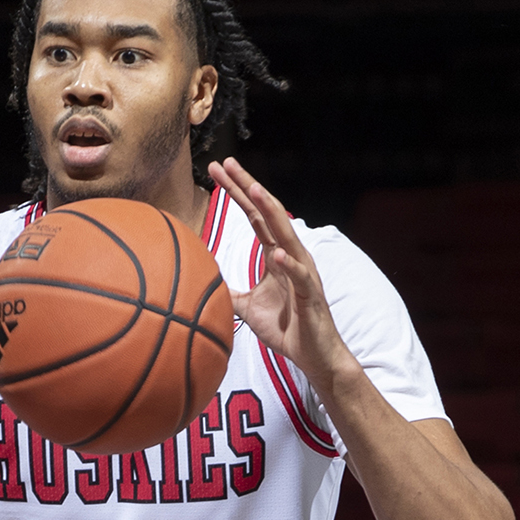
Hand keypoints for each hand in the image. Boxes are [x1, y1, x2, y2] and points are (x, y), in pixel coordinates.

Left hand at [209, 158, 355, 387]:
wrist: (314, 356)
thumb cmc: (287, 328)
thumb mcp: (247, 308)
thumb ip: (229, 290)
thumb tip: (205, 281)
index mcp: (276, 255)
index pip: (255, 217)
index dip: (237, 194)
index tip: (217, 171)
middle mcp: (291, 256)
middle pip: (268, 214)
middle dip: (248, 187)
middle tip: (227, 163)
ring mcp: (303, 273)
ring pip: (287, 236)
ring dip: (271, 213)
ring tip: (254, 190)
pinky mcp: (311, 295)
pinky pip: (300, 277)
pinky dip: (289, 265)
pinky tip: (278, 254)